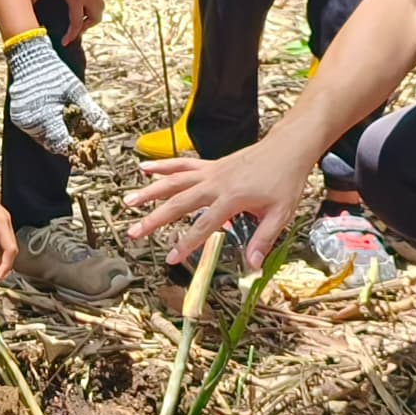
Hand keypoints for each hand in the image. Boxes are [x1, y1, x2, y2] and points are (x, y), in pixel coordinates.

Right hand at [4, 29, 109, 157]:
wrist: (31, 59)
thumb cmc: (56, 74)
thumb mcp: (76, 91)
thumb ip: (90, 111)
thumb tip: (105, 129)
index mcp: (47, 118)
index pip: (61, 145)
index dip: (74, 145)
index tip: (84, 140)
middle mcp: (31, 123)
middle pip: (51, 144)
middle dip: (65, 140)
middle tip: (76, 131)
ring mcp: (22, 121)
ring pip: (41, 139)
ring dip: (54, 135)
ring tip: (65, 122)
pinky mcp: (17, 117)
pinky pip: (33, 131)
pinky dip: (44, 128)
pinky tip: (53, 118)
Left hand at [29, 0, 103, 37]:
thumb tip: (23, 13)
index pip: (76, 24)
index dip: (70, 35)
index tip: (64, 42)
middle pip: (95, 19)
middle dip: (85, 27)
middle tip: (74, 30)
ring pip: (100, 9)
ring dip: (91, 17)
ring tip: (79, 18)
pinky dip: (93, 6)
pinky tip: (82, 3)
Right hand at [127, 138, 313, 270]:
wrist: (287, 148)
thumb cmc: (285, 180)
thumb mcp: (280, 214)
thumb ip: (263, 240)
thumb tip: (253, 266)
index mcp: (231, 198)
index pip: (203, 225)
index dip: (186, 244)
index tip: (171, 258)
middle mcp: (215, 183)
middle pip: (178, 203)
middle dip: (154, 219)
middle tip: (134, 232)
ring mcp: (210, 171)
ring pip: (173, 181)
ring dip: (149, 192)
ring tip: (128, 202)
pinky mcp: (210, 165)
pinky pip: (181, 165)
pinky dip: (162, 166)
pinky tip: (144, 169)